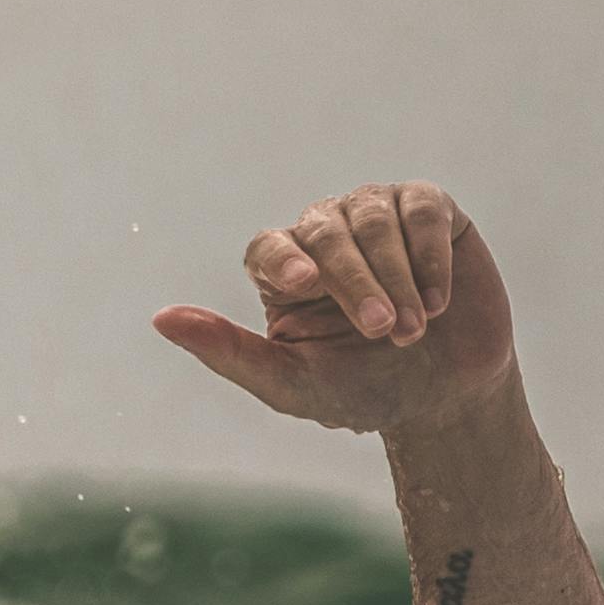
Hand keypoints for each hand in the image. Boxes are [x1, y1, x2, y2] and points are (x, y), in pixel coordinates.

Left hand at [153, 181, 518, 439]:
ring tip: (413, 330)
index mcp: (281, 271)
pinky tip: (438, 300)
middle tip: (383, 333)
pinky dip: (430, 255)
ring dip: (396, 278)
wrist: (443, 395)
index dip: (282, 261)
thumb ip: (229, 352)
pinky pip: (422, 209)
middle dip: (357, 284)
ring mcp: (375, 215)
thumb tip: (161, 319)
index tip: (305, 284)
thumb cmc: (360, 390)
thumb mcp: (291, 384)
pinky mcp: (428, 210)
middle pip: (325, 234)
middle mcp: (323, 234)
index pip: (268, 247)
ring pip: (374, 220)